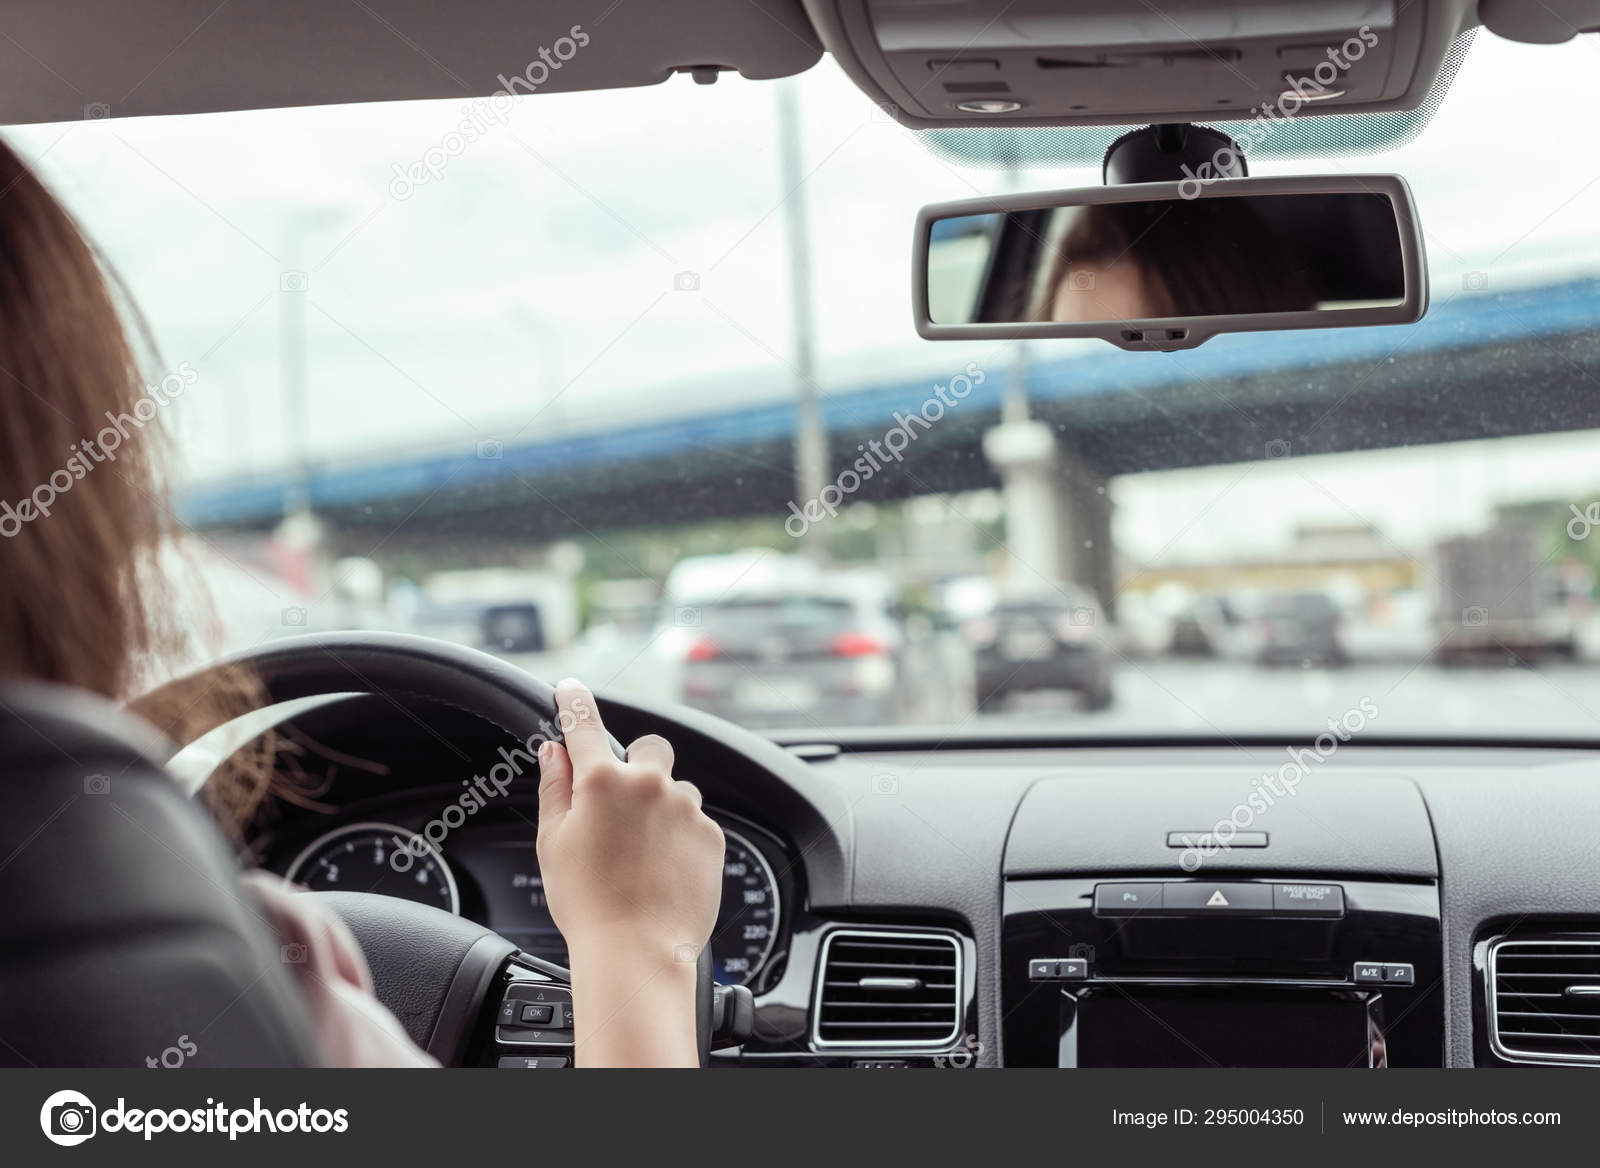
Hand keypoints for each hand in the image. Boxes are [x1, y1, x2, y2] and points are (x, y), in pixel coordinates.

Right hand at [535, 678, 723, 1065]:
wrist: (637, 952)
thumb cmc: (588, 904)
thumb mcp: (553, 842)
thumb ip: (555, 788)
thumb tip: (555, 752)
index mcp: (602, 781)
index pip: (585, 724)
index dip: (575, 702)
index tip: (571, 689)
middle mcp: (649, 784)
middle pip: (649, 750)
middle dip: (636, 767)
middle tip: (621, 806)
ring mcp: (686, 808)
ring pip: (676, 789)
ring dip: (662, 808)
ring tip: (641, 856)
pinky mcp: (712, 834)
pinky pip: (695, 822)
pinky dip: (680, 837)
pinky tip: (662, 870)